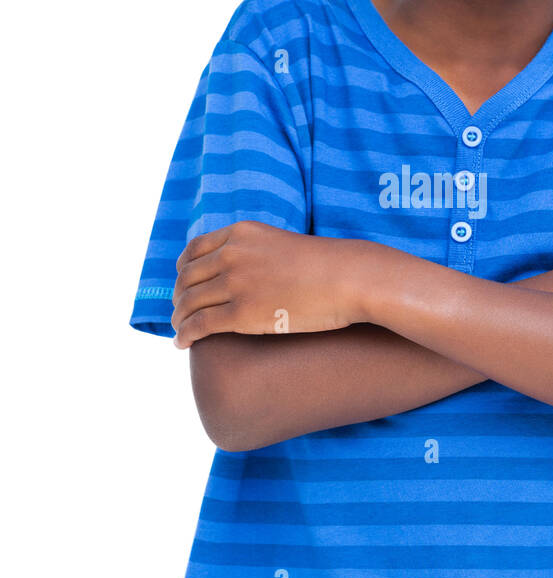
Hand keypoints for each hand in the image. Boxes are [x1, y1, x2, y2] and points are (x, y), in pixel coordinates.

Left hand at [171, 222, 367, 346]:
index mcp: (241, 234)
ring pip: (189, 302)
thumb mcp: (282, 244)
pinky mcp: (242, 313)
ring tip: (179, 330)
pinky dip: (185, 335)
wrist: (349, 279)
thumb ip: (256, 253)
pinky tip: (182, 344)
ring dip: (178, 319)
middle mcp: (232, 254)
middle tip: (179, 312)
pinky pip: (200, 325)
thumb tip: (244, 274)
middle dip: (178, 297)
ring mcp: (235, 283)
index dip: (183, 270)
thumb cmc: (327, 267)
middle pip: (187, 277)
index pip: (194, 250)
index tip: (183, 284)